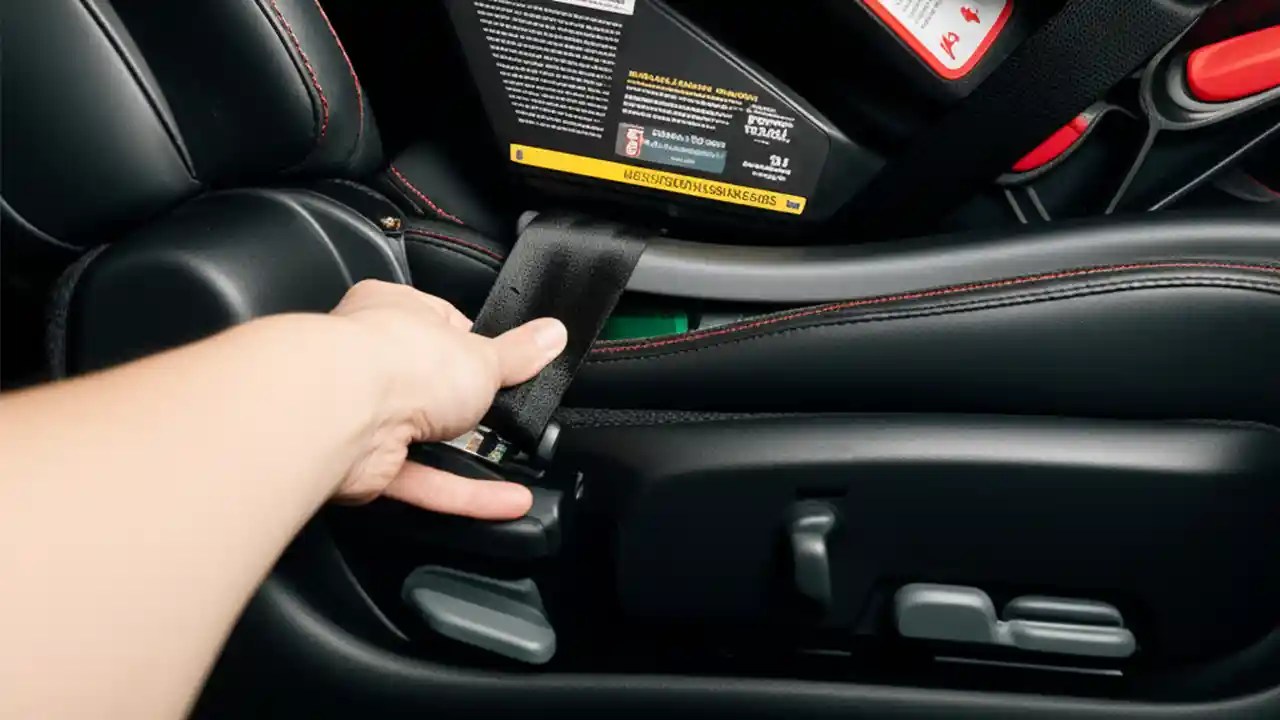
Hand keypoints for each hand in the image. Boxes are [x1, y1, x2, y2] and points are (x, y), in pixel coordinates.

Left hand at [329, 281, 566, 519]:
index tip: (508, 366)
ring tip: (517, 464)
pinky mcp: (366, 464)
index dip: (476, 347)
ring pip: (425, 440)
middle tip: (511, 416)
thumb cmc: (397, 357)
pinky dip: (464, 492)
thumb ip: (519, 354)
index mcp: (394, 310)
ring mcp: (364, 413)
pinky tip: (506, 501)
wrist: (340, 409)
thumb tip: (553, 335)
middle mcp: (370, 359)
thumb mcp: (484, 354)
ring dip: (468, 456)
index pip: (441, 325)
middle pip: (430, 385)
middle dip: (467, 405)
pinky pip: (423, 480)